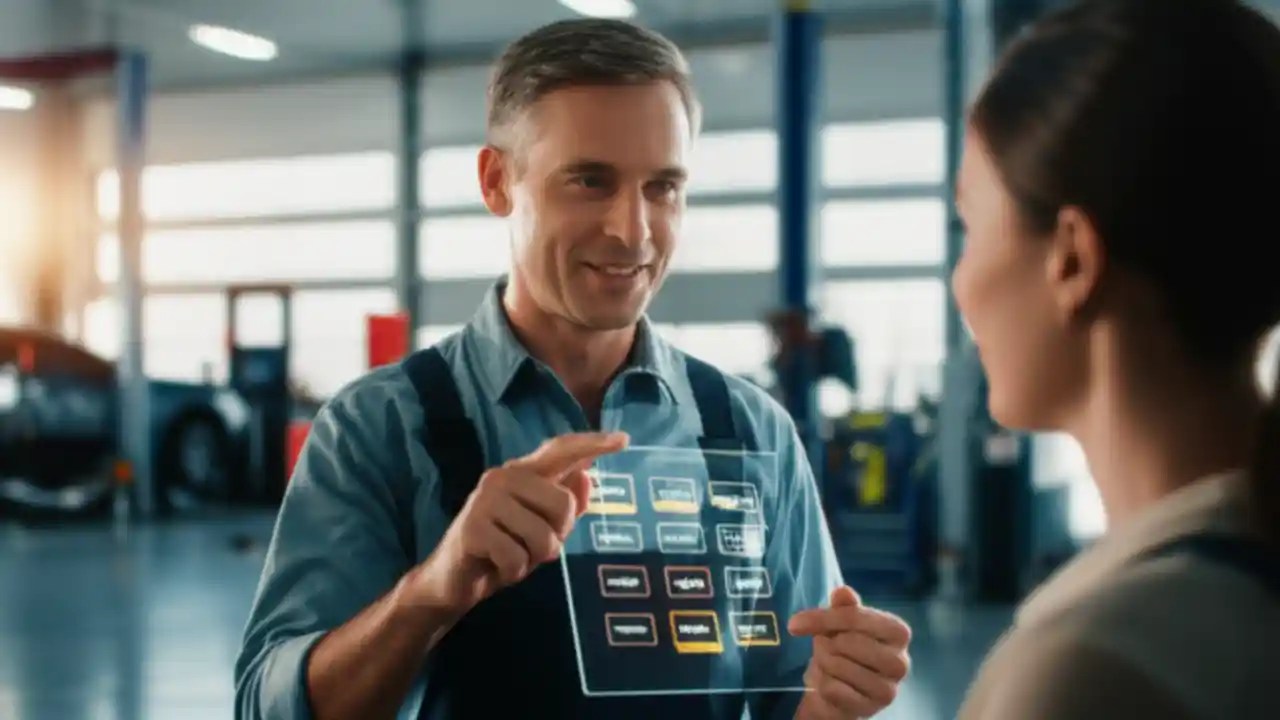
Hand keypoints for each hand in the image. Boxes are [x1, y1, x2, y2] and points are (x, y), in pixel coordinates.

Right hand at [415, 431, 628, 614]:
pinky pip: (517, 558)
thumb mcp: (540, 527)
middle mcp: (503, 478)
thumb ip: (564, 503)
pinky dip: (513, 572)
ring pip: (543, 537)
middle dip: (556, 536)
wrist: (454, 581)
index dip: (592, 444)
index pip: (561, 451)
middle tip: (529, 544)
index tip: (624, 440)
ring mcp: (485, 500)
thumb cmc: (502, 548)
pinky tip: (495, 566)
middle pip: (563, 504)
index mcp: (522, 474)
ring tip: (510, 555)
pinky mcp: (472, 528)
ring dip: (532, 559)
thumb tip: (586, 474)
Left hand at [788, 586, 912, 718]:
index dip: (823, 618)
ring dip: (824, 664)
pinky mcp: (871, 708)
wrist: (841, 689)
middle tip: (826, 647)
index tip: (795, 623)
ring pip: (838, 665)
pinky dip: (823, 683)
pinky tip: (831, 682)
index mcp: (898, 632)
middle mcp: (900, 661)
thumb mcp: (841, 624)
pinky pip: (832, 688)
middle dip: (826, 644)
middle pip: (847, 642)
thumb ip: (843, 607)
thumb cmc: (844, 649)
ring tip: (829, 664)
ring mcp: (888, 688)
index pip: (855, 617)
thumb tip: (843, 591)